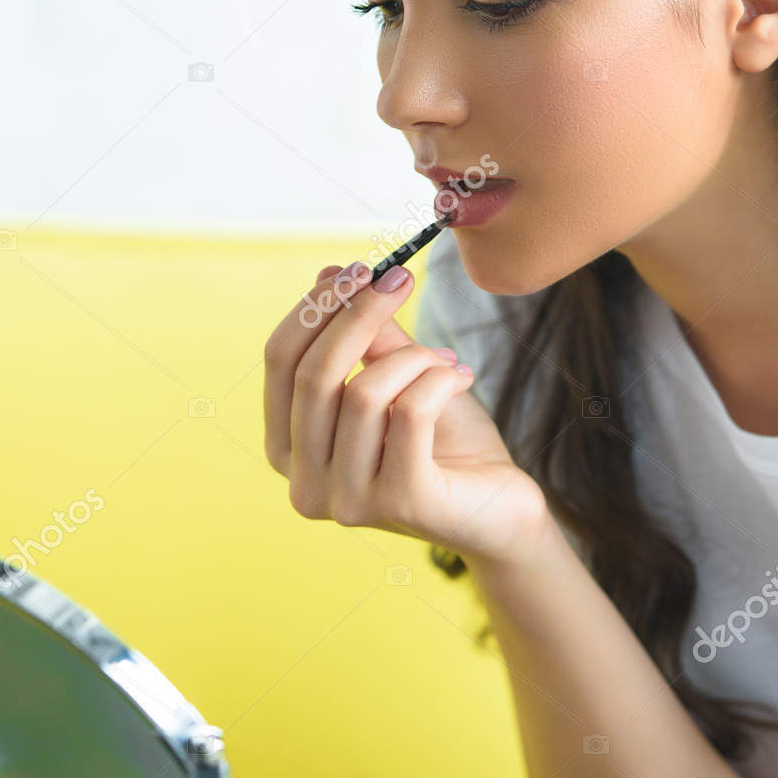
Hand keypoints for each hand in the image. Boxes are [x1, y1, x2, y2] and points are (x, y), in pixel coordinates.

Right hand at [263, 259, 547, 565]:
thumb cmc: (443, 442)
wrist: (498, 507)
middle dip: (358, 314)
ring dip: (414, 358)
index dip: (313, 309)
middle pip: (314, 376)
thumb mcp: (396, 378)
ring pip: (365, 393)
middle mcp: (306, 484)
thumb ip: (361, 338)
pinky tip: (462, 377)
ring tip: (445, 361)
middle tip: (400, 279)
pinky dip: (441, 379)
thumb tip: (328, 273)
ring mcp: (349, 501)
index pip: (279, 364)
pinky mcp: (401, 503)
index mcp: (288, 450)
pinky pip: (411, 411)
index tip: (358, 270)